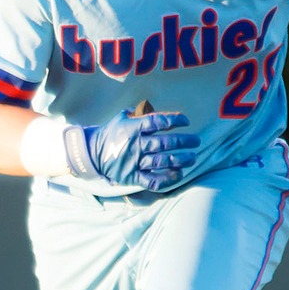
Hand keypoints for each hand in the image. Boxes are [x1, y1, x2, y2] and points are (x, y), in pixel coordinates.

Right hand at [76, 109, 199, 190]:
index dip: (174, 119)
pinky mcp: (133, 177)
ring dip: (181, 160)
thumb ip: (139, 114)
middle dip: (184, 141)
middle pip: (165, 143)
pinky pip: (153, 180)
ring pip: (162, 161)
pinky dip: (167, 178)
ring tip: (192, 158)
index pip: (157, 121)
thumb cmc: (111, 134)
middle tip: (196, 141)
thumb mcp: (121, 118)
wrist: (92, 154)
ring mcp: (134, 162)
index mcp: (132, 128)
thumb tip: (157, 110)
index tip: (186, 120)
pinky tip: (178, 174)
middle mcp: (135, 145)